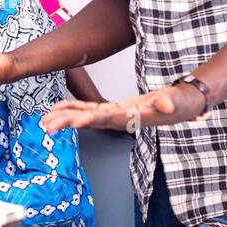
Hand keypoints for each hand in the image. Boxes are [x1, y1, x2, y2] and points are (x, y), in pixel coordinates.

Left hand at [40, 83, 207, 133]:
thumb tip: (165, 106)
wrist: (182, 105)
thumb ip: (169, 103)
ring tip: (44, 121)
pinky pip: (89, 109)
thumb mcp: (176, 100)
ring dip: (65, 117)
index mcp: (130, 117)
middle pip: (89, 121)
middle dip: (67, 122)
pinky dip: (74, 107)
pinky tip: (58, 107)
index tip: (72, 123)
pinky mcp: (113, 109)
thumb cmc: (179, 103)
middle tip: (46, 126)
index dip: (88, 120)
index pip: (106, 119)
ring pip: (85, 116)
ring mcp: (114, 114)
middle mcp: (118, 118)